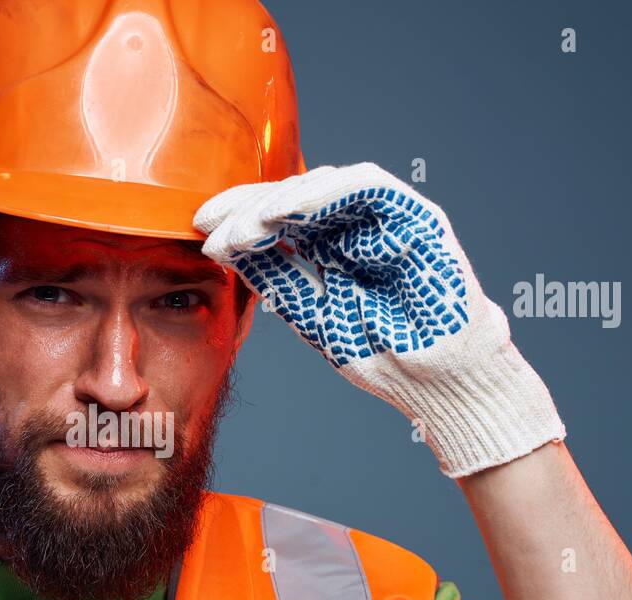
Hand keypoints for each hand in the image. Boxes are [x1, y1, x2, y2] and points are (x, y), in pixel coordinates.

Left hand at [194, 162, 564, 478]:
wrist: (431, 380)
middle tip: (213, 225)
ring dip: (280, 199)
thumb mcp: (305, 309)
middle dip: (248, 206)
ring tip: (247, 224)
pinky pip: (367, 186)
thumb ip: (270, 272)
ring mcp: (382, 218)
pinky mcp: (414, 214)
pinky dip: (326, 192)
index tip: (200, 226)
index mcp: (324, 247)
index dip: (236, 215)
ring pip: (323, 185)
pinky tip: (292, 208)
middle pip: (292, 195)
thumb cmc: (376, 350)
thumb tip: (220, 242)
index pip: (275, 217)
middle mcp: (350, 226)